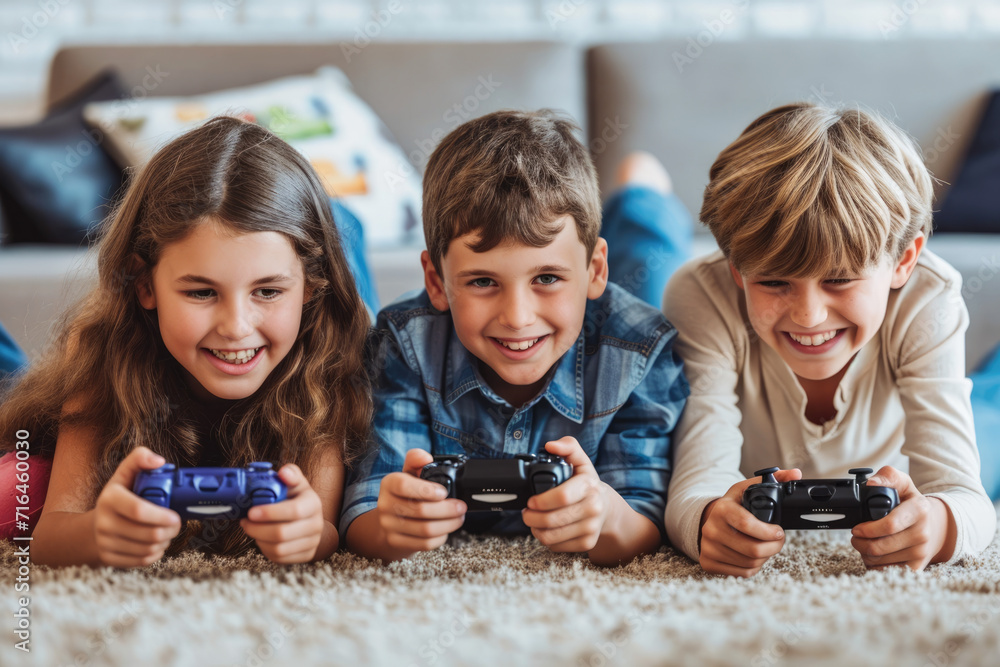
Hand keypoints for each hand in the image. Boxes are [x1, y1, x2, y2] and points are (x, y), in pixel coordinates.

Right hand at [94, 446, 181, 567]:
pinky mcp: (109, 558)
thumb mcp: (126, 473)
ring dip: (164, 542)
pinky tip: (156, 544)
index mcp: (109, 498)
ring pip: (147, 549)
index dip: (162, 515)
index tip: (176, 516)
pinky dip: (155, 554)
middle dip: (170, 531)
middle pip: (148, 534)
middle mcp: (103, 522)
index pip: (139, 510)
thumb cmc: (119, 496)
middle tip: (176, 524)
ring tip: (167, 533)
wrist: (96, 523)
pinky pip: (141, 561)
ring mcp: (105, 542)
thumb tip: (159, 461)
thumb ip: (140, 458)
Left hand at [241, 464, 324, 563]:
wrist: (311, 519)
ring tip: (251, 529)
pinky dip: (265, 549)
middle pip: (282, 533)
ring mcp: (312, 542)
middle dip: (258, 529)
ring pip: (279, 548)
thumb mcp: (296, 483)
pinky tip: (261, 538)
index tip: (251, 512)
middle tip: (245, 522)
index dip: (270, 513)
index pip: (294, 511)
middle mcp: (316, 524)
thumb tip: (284, 472)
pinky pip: (279, 558)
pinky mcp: (306, 555)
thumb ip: (290, 474)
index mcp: (313, 504)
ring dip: (259, 539)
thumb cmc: (297, 498)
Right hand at [375, 449, 466, 552]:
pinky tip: (446, 529)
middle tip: (461, 507)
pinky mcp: (396, 542)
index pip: (403, 485)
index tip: (443, 492)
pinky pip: (424, 543)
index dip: (426, 490)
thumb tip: (425, 456)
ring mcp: (389, 526)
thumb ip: (416, 461)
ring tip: (459, 517)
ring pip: (424, 529)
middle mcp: (385, 505)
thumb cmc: (405, 494)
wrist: (389, 521)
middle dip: (447, 509)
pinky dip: (440, 537)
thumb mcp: (409, 473)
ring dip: (448, 524)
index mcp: (389, 484)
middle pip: (419, 510)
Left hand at [521, 437, 611, 552]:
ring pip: (552, 536)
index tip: (531, 500)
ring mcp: (591, 528)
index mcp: (589, 486)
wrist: (607, 508)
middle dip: (531, 517)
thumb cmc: (588, 484)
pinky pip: (557, 546)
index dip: (540, 500)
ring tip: (533, 521)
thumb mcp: (580, 461)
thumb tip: (551, 445)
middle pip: (552, 520)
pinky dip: (546, 539)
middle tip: (527, 512)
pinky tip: (546, 529)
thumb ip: (567, 447)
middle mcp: (593, 508)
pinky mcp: (587, 543)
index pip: (561, 497)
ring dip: (535, 529)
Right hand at [698, 468, 801, 576]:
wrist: (708, 519)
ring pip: (750, 563)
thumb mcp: (748, 489)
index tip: (779, 531)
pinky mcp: (709, 563)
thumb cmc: (733, 505)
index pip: (747, 524)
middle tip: (778, 540)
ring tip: (766, 546)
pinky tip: (754, 555)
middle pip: (752, 549)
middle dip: (773, 547)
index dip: (769, 532)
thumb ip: (774, 480)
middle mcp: (711, 529)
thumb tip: (796, 474)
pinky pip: (742, 573)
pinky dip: (754, 567)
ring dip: (765, 557)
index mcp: (721, 509)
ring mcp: (708, 548)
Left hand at [851, 466, 951, 570]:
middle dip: (859, 542)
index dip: (867, 529)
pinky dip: (873, 565)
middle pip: (879, 547)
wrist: (936, 526)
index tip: (856, 528)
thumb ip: (887, 477)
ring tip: (865, 542)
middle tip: (856, 535)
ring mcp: (921, 553)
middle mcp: (923, 534)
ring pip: (879, 560)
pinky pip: (885, 572)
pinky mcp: (916, 568)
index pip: (889, 525)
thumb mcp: (903, 484)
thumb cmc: (911, 503)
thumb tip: (871, 483)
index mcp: (919, 510)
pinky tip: (874, 554)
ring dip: (864, 553)